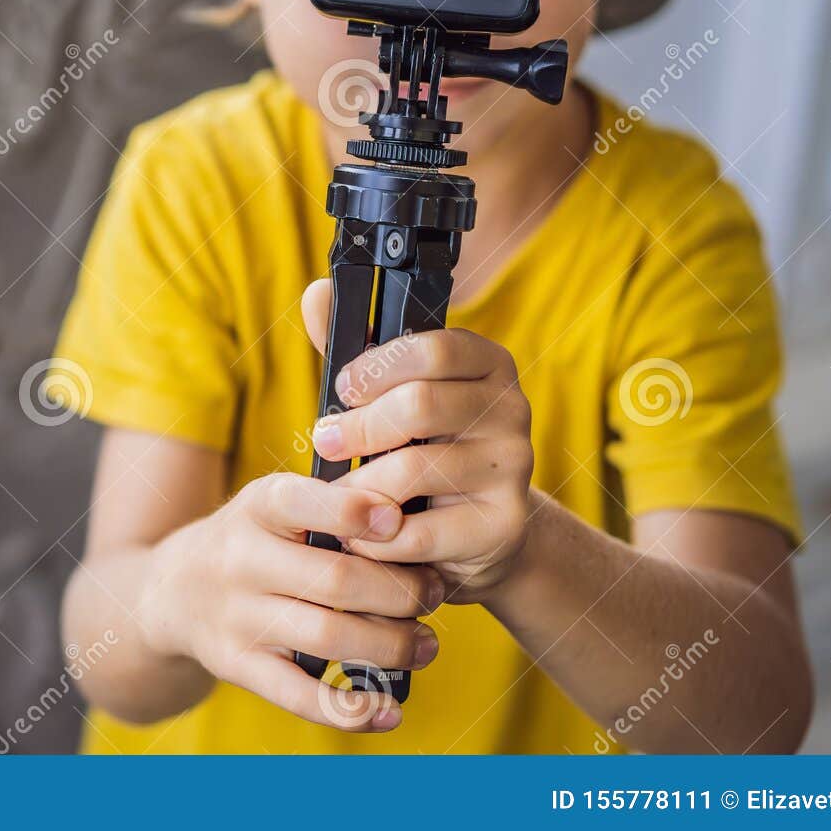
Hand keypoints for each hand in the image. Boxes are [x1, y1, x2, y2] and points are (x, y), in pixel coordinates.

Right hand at [136, 470, 444, 731]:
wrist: (173, 590)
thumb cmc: (253, 538)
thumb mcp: (274, 501)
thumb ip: (332, 502)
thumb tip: (412, 513)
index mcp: (258, 505)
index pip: (305, 502)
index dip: (356, 512)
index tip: (399, 522)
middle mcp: (242, 559)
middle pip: (336, 580)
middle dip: (401, 592)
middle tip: (434, 594)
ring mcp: (238, 617)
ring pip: (328, 638)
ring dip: (390, 647)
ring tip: (424, 645)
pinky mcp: (238, 665)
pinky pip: (298, 695)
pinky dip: (349, 710)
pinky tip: (388, 711)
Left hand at [301, 279, 535, 604]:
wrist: (478, 532)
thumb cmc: (425, 447)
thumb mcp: (395, 396)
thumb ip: (357, 349)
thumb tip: (316, 294)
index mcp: (487, 364)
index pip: (433, 349)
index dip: (376, 368)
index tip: (343, 389)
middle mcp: (512, 408)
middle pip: (420, 405)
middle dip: (358, 426)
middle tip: (325, 440)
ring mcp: (514, 467)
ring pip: (414, 469)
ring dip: (360, 486)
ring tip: (336, 495)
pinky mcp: (505, 524)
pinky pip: (420, 531)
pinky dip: (377, 536)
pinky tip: (362, 534)